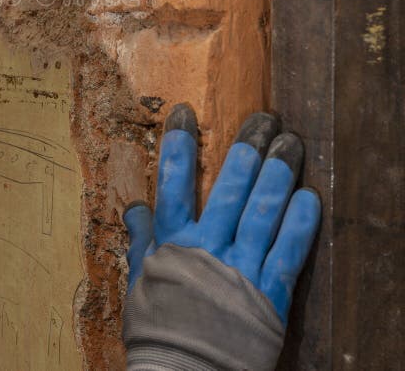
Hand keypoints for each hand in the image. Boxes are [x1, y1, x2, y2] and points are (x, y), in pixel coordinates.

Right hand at [122, 104, 320, 370]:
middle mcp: (208, 250)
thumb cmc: (158, 328)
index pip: (174, 185)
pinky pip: (288, 253)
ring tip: (290, 144)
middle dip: (246, 150)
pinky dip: (299, 224)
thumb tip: (134, 208)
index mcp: (173, 244)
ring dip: (278, 175)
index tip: (184, 113)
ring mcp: (240, 270)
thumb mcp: (140, 281)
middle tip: (263, 120)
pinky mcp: (269, 295)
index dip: (180, 147)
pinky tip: (308, 197)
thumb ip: (142, 241)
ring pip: (262, 213)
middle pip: (230, 190)